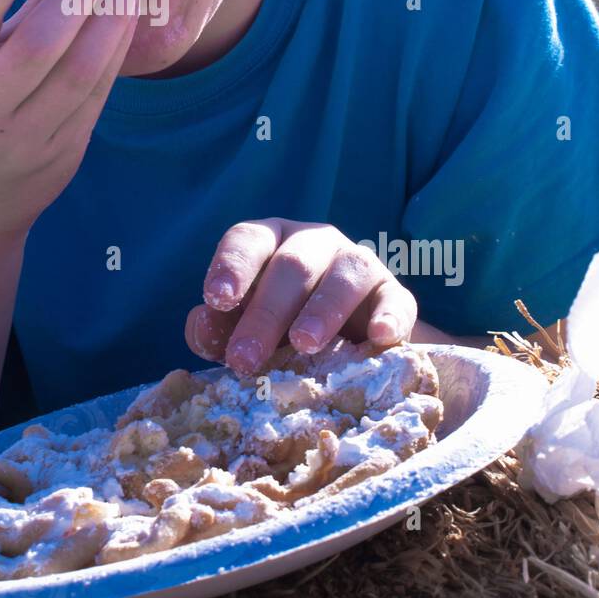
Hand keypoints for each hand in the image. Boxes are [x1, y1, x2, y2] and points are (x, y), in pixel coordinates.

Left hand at [184, 219, 417, 374]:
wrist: (349, 344)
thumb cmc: (280, 328)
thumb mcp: (243, 327)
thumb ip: (216, 328)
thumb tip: (201, 325)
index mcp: (271, 242)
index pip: (248, 239)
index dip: (231, 266)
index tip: (215, 299)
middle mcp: (314, 243)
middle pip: (291, 266)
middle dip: (265, 312)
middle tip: (245, 358)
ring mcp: (358, 263)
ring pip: (344, 275)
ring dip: (322, 310)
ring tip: (304, 344)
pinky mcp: (394, 294)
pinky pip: (396, 300)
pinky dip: (390, 317)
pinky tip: (380, 339)